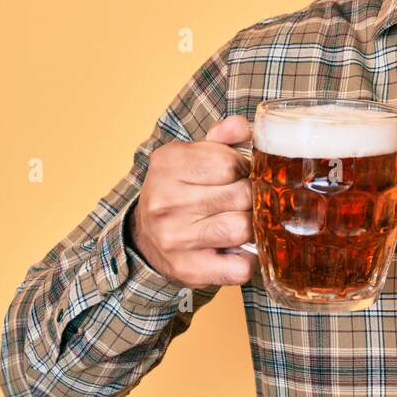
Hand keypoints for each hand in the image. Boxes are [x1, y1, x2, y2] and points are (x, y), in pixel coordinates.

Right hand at [130, 115, 257, 286]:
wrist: (145, 237)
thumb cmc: (180, 190)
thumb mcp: (193, 156)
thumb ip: (221, 138)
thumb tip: (242, 127)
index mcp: (167, 163)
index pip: (230, 163)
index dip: (243, 169)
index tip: (237, 176)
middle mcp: (165, 201)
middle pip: (241, 196)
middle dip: (250, 197)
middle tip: (240, 201)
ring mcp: (175, 238)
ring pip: (243, 228)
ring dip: (250, 226)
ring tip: (238, 221)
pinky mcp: (188, 270)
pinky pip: (240, 267)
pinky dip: (249, 261)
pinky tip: (238, 251)